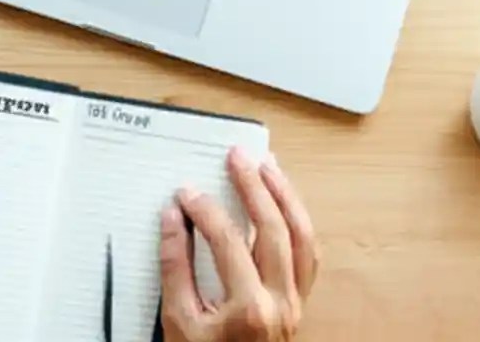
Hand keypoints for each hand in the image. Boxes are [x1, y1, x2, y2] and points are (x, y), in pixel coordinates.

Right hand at [159, 148, 318, 341]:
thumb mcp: (178, 322)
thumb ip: (175, 267)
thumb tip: (172, 219)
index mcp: (248, 309)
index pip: (227, 240)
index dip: (205, 210)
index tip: (186, 194)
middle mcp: (280, 303)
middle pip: (272, 228)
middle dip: (254, 186)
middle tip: (237, 157)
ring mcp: (295, 303)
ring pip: (302, 237)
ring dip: (286, 197)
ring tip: (269, 167)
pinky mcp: (299, 304)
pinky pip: (308, 254)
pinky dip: (298, 223)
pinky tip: (286, 203)